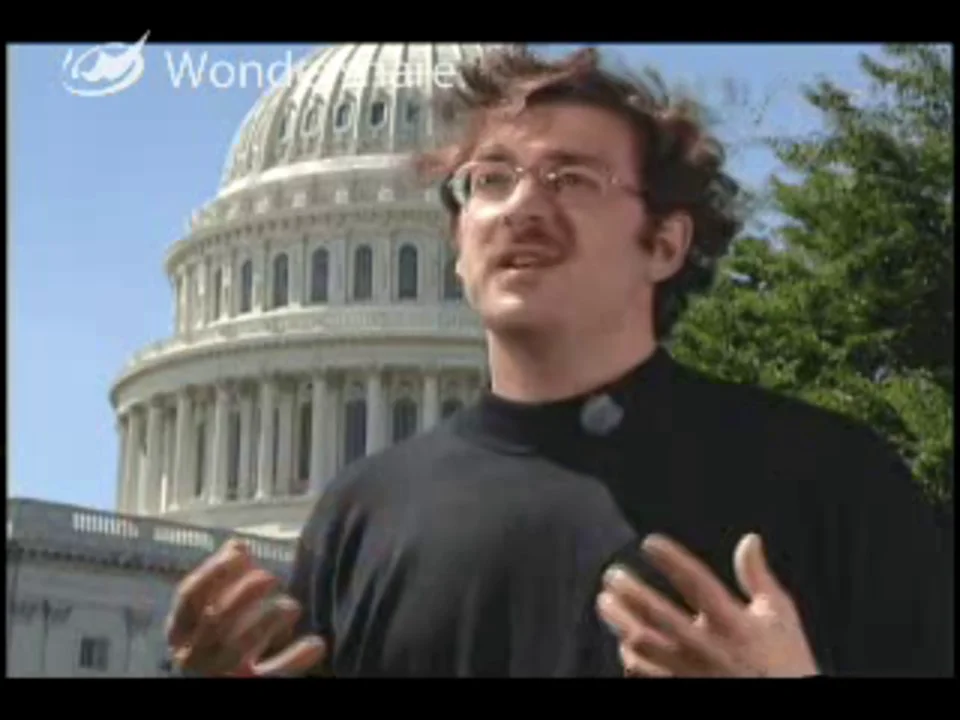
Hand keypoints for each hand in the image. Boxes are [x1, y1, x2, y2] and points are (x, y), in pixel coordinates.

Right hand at [165, 538, 327, 676]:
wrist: (216, 681)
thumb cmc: (215, 640)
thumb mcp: (209, 612)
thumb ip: (221, 581)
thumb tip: (237, 545)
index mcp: (179, 632)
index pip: (189, 596)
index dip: (214, 571)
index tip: (240, 552)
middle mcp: (192, 655)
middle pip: (215, 619)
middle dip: (244, 592)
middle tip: (271, 578)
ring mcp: (219, 675)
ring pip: (240, 646)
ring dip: (269, 620)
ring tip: (292, 606)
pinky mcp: (249, 687)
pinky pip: (272, 674)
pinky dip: (294, 659)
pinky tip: (316, 643)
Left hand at [597, 532, 818, 677]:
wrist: (788, 706)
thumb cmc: (784, 661)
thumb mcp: (779, 617)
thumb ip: (757, 577)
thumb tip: (749, 539)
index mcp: (734, 624)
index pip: (698, 584)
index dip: (672, 560)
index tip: (649, 542)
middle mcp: (709, 648)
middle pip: (659, 616)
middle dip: (631, 592)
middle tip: (612, 575)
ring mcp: (691, 672)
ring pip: (643, 646)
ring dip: (620, 622)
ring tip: (605, 602)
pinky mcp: (680, 689)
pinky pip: (644, 674)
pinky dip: (630, 657)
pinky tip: (623, 643)